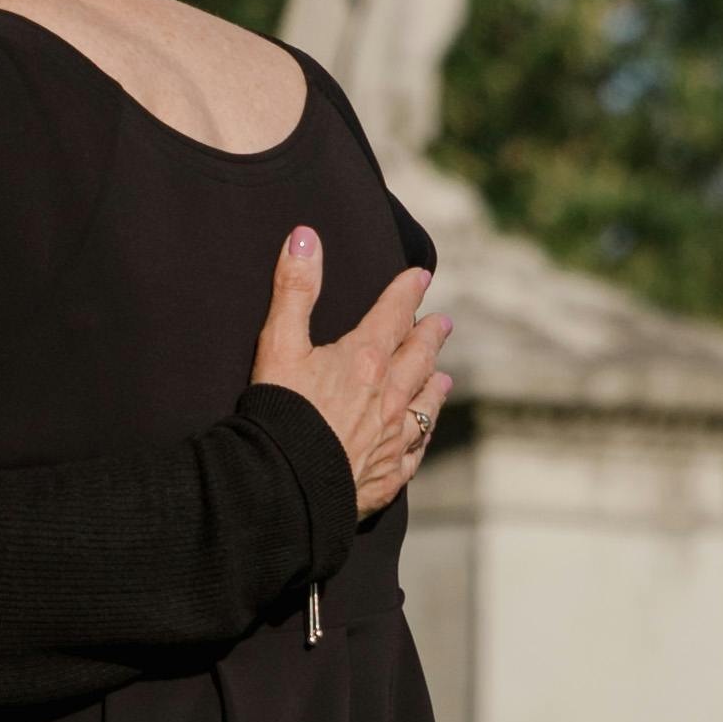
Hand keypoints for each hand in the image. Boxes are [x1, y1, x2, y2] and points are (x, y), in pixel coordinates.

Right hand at [245, 228, 454, 517]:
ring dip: (433, 386)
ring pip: (423, 405)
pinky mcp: (387, 476)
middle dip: (429, 337)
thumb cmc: (279, 411)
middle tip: (444, 324)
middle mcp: (387, 397)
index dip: (406, 292)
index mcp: (363, 360)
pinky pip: (414, 452)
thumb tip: (305, 235)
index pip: (392, 315)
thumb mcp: (278, 343)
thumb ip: (294, 288)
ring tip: (443, 377)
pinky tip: (423, 434)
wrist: (286, 485)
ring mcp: (391, 439)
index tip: (421, 276)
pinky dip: (422, 436)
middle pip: (416, 359)